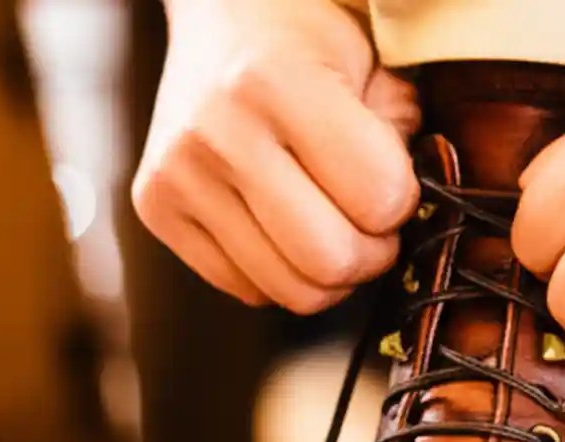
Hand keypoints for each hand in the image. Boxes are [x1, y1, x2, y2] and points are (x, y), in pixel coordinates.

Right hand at [133, 0, 419, 312]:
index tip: (396, 180)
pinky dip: (281, 273)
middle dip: (372, 253)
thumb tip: (409, 212)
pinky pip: (246, 289)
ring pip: (289, 290)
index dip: (405, 200)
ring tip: (333, 227)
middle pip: (330, 260)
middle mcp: (217, 131)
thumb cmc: (309, 41)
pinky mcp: (155, 208)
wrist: (220, 17)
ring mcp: (177, 174)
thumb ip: (402, 134)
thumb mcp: (375, 63)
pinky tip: (285, 227)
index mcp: (276, 82)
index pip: (379, 198)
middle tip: (373, 224)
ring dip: (329, 274)